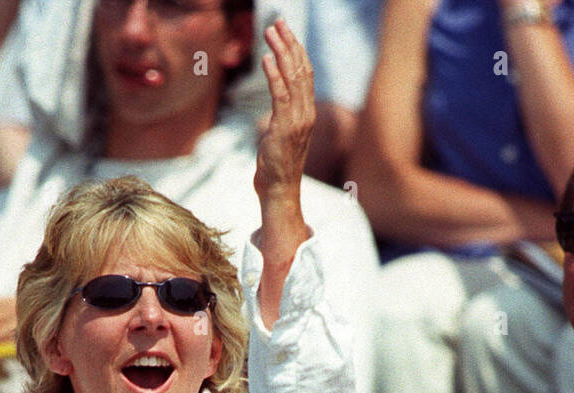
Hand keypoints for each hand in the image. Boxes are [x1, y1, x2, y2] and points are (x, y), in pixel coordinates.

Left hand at [253, 20, 314, 206]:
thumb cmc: (277, 164)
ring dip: (280, 53)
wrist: (279, 189)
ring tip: (270, 32)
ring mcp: (298, 121)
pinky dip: (274, 75)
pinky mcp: (284, 128)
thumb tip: (275, 104)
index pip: (305, 74)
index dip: (296, 50)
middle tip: (278, 22)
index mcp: (308, 113)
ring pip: (292, 78)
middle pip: (301, 70)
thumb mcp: (282, 134)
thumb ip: (283, 116)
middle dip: (289, 43)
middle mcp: (307, 113)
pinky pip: (280, 96)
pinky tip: (266, 59)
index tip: (286, 31)